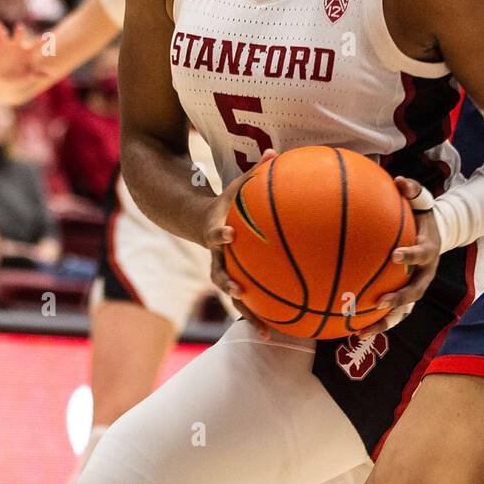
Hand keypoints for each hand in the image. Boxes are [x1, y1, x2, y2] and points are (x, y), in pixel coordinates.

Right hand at [0, 21, 52, 104]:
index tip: (48, 37)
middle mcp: (16, 46)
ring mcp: (3, 46)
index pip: (36, 45)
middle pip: (18, 36)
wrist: (5, 82)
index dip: (42, 41)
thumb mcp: (30, 76)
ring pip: (1, 35)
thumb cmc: (21, 77)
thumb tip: (50, 75)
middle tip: (20, 27)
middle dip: (19, 32)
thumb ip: (38, 74)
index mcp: (27, 52)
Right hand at [202, 174, 271, 337]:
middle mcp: (217, 257)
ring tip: (267, 332)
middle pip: (220, 275)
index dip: (220, 236)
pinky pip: (249, 301)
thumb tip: (275, 150)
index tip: (229, 235)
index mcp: (217, 232)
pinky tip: (284, 328)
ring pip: (234, 297)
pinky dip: (263, 313)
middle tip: (241, 291)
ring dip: (249, 313)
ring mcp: (224, 272)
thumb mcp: (236, 186)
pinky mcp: (234, 282)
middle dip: (230, 284)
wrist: (198, 223)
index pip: (215, 234)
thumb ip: (255, 172)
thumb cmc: (226, 203)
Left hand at [353, 177, 440, 336]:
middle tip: (379, 302)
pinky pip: (392, 313)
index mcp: (429, 250)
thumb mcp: (420, 200)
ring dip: (384, 322)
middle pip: (416, 292)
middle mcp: (425, 274)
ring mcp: (417, 288)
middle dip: (398, 299)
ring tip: (361, 332)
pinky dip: (375, 322)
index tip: (394, 255)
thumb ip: (411, 190)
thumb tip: (398, 180)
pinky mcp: (406, 296)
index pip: (422, 254)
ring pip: (404, 311)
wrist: (436, 234)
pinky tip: (351, 329)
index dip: (410, 256)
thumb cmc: (421, 215)